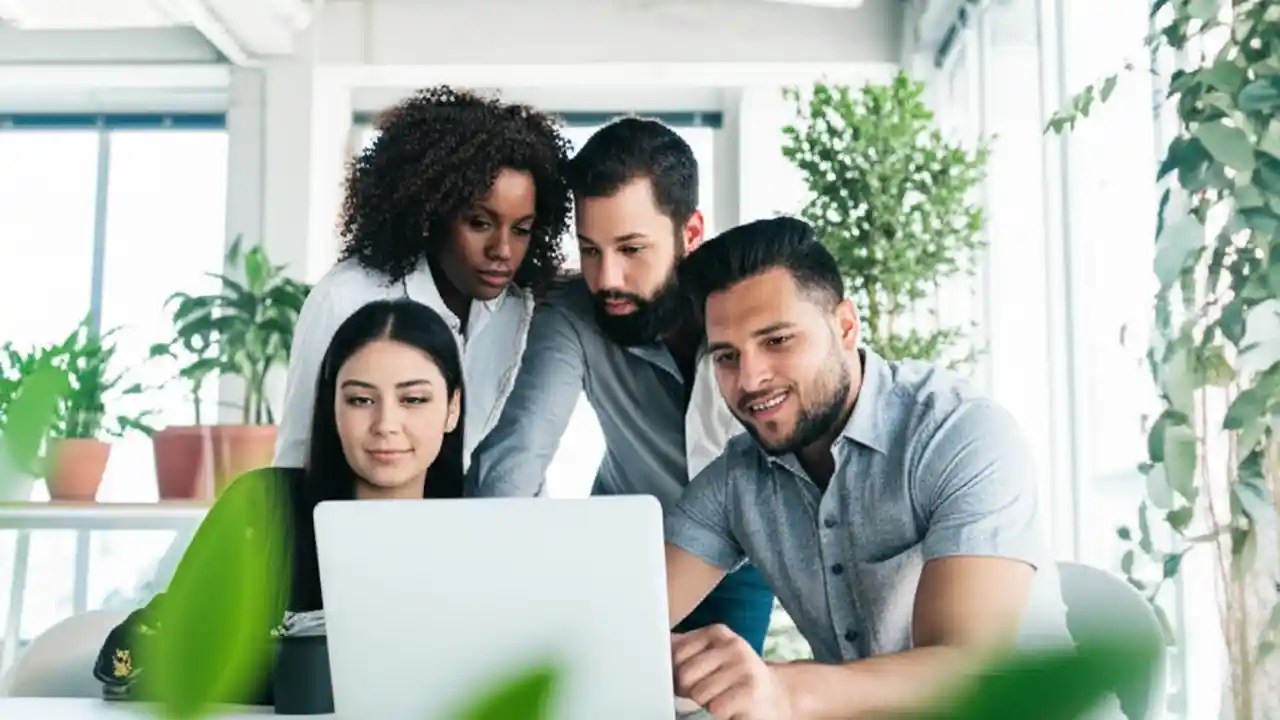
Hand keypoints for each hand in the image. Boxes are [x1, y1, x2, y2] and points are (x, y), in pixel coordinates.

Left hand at [671, 624, 792, 719]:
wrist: (776, 697)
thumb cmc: (736, 677)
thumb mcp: (713, 655)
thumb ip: (686, 648)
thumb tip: (657, 640)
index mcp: (719, 633)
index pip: (677, 653)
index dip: (679, 672)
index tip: (695, 677)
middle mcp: (733, 646)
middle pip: (686, 675)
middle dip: (691, 690)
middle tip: (709, 691)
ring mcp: (744, 668)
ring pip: (700, 694)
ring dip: (708, 703)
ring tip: (724, 697)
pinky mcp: (750, 692)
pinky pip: (716, 709)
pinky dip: (721, 713)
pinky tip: (733, 707)